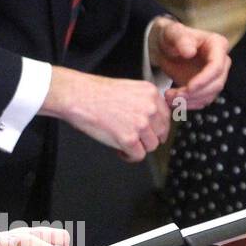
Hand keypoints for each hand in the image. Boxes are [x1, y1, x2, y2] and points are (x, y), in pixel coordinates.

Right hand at [42, 67, 170, 161]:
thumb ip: (144, 102)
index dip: (157, 128)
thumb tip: (152, 120)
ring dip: (138, 147)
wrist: (79, 96)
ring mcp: (140, 124)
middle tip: (135, 139)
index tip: (151, 133)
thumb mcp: (129, 89)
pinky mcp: (129, 139)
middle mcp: (150, 108)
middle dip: (148, 138)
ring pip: (151, 146)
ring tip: (125, 143)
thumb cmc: (97, 93)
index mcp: (150, 94)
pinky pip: (138, 156)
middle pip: (160, 133)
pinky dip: (129, 156)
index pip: (166, 117)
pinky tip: (120, 150)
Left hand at [148, 16, 230, 110]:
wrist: (167, 48)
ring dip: (189, 101)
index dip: (204, 79)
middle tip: (174, 96)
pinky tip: (174, 102)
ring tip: (169, 98)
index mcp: (217, 45)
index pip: (217, 66)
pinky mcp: (206, 87)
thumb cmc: (172, 36)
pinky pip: (202, 101)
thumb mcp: (172, 33)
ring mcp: (214, 76)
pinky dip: (188, 104)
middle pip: (216, 84)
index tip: (188, 88)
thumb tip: (189, 51)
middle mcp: (221, 62)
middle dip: (195, 93)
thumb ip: (181, 39)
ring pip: (209, 96)